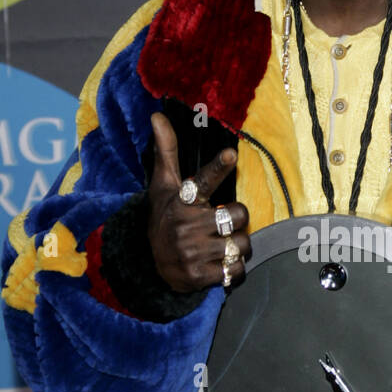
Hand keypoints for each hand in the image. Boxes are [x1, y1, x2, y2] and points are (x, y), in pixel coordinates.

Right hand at [146, 112, 250, 291]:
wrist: (149, 263)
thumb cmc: (165, 215)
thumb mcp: (164, 185)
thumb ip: (167, 151)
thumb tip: (157, 115)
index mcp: (183, 200)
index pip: (204, 180)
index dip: (219, 168)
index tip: (231, 154)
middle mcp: (186, 224)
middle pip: (239, 216)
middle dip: (236, 220)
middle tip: (220, 224)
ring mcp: (191, 251)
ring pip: (242, 245)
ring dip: (236, 246)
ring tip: (217, 245)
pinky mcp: (198, 275)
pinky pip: (236, 269)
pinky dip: (233, 268)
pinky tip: (216, 263)